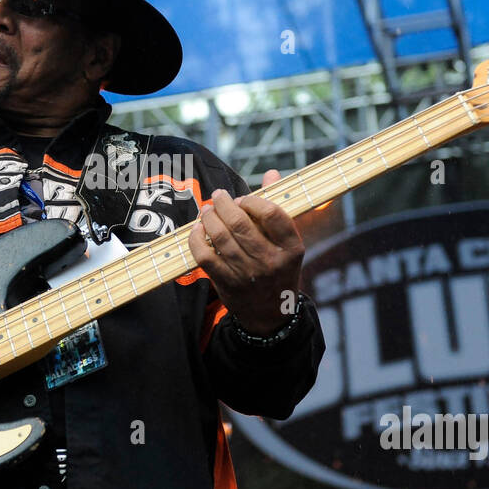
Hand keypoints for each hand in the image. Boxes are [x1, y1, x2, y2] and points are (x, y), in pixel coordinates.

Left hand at [188, 168, 304, 334]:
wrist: (270, 315)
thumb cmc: (279, 269)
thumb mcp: (288, 243)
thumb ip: (278, 207)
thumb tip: (272, 173)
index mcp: (291, 248)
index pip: (272, 214)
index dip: (253, 200)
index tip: (244, 198)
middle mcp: (271, 261)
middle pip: (241, 223)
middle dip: (224, 203)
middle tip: (219, 196)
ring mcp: (248, 274)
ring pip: (221, 237)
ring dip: (209, 218)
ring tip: (207, 210)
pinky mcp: (227, 284)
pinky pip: (205, 257)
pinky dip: (197, 239)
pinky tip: (197, 229)